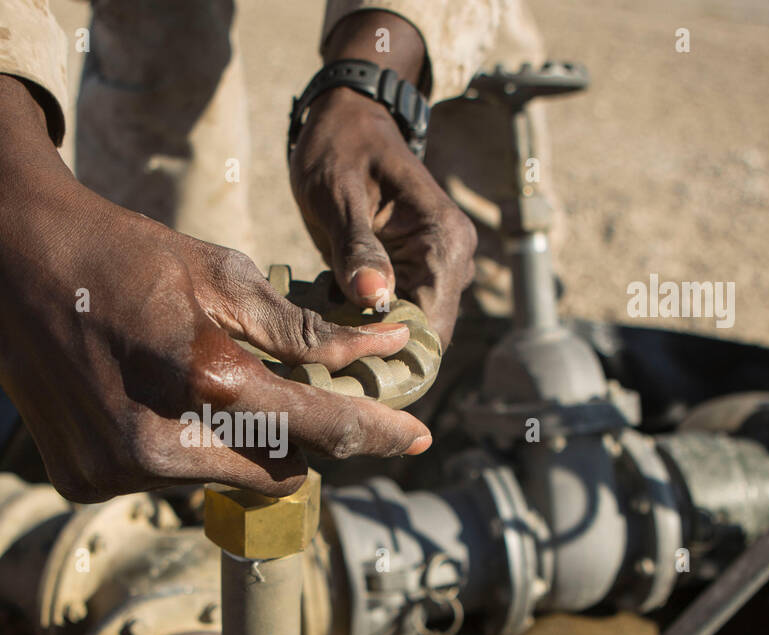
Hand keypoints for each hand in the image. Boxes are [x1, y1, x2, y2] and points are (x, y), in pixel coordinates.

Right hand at [0, 75, 432, 501]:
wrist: (10, 260)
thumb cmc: (123, 255)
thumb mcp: (220, 272)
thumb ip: (303, 329)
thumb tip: (381, 351)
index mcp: (202, 383)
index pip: (319, 429)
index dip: (376, 431)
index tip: (419, 435)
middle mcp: (158, 446)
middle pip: (276, 471)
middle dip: (296, 438)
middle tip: (284, 391)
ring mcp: (115, 472)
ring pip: (219, 479)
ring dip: (229, 443)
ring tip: (188, 378)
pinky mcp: (83, 483)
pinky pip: (163, 480)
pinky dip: (174, 448)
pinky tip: (141, 397)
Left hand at [291, 12, 476, 345]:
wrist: (346, 120)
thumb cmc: (340, 147)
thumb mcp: (338, 194)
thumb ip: (356, 247)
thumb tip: (375, 299)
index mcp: (445, 241)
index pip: (433, 327)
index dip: (396, 361)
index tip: (349, 380)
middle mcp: (451, 261)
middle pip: (422, 339)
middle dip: (376, 360)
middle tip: (321, 372)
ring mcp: (433, 270)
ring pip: (405, 332)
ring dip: (365, 347)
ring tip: (317, 353)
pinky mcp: (409, 274)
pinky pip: (390, 317)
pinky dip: (359, 328)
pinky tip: (323, 330)